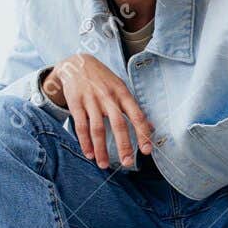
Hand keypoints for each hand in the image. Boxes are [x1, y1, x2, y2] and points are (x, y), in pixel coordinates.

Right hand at [43, 54, 153, 168]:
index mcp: (122, 93)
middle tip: (127, 163)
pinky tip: (89, 154)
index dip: (142, 134)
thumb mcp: (121, 88)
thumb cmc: (102, 79)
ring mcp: (91, 100)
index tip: (146, 150)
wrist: (76, 63)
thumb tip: (152, 127)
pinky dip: (85, 142)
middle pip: (118, 124)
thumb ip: (134, 108)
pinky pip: (81, 126)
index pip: (136, 115)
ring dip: (101, 149)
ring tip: (104, 165)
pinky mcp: (76, 103)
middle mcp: (108, 97)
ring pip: (97, 129)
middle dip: (124, 146)